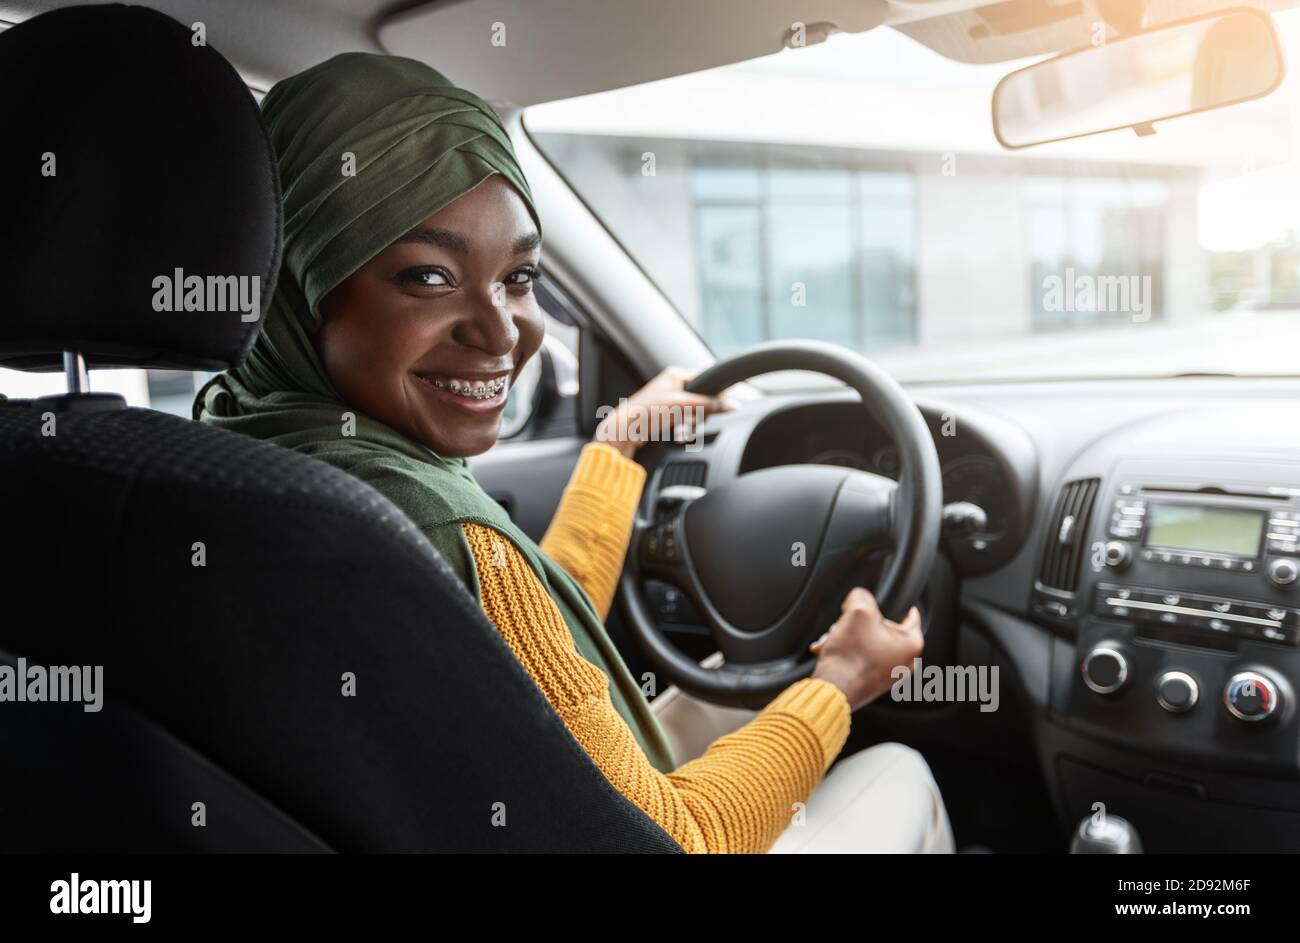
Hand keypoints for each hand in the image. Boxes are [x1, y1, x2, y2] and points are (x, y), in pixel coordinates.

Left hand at [593, 366, 733, 458]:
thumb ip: (708, 404)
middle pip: (701, 399)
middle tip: (690, 422)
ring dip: (690, 425)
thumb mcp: (682, 405)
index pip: (705, 380)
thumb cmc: (647, 411)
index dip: (714, 394)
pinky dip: (683, 429)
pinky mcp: (667, 416)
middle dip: (697, 415)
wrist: (625, 431)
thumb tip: (733, 405)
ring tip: (681, 431)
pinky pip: (684, 422)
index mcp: (676, 375)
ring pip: (694, 413)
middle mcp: (673, 385)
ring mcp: (670, 401)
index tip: (722, 406)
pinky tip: (677, 435)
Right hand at [809, 588, 922, 712]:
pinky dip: (848, 652)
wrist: (832, 690)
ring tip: (834, 639)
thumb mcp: (857, 611)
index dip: (890, 602)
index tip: (878, 601)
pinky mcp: (874, 683)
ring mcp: (890, 675)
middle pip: (883, 627)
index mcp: (912, 644)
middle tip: (845, 624)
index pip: (910, 613)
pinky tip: (831, 650)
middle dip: (859, 623)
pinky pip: (863, 658)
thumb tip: (859, 598)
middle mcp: (906, 662)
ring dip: (850, 637)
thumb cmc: (849, 658)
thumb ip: (862, 596)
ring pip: (870, 642)